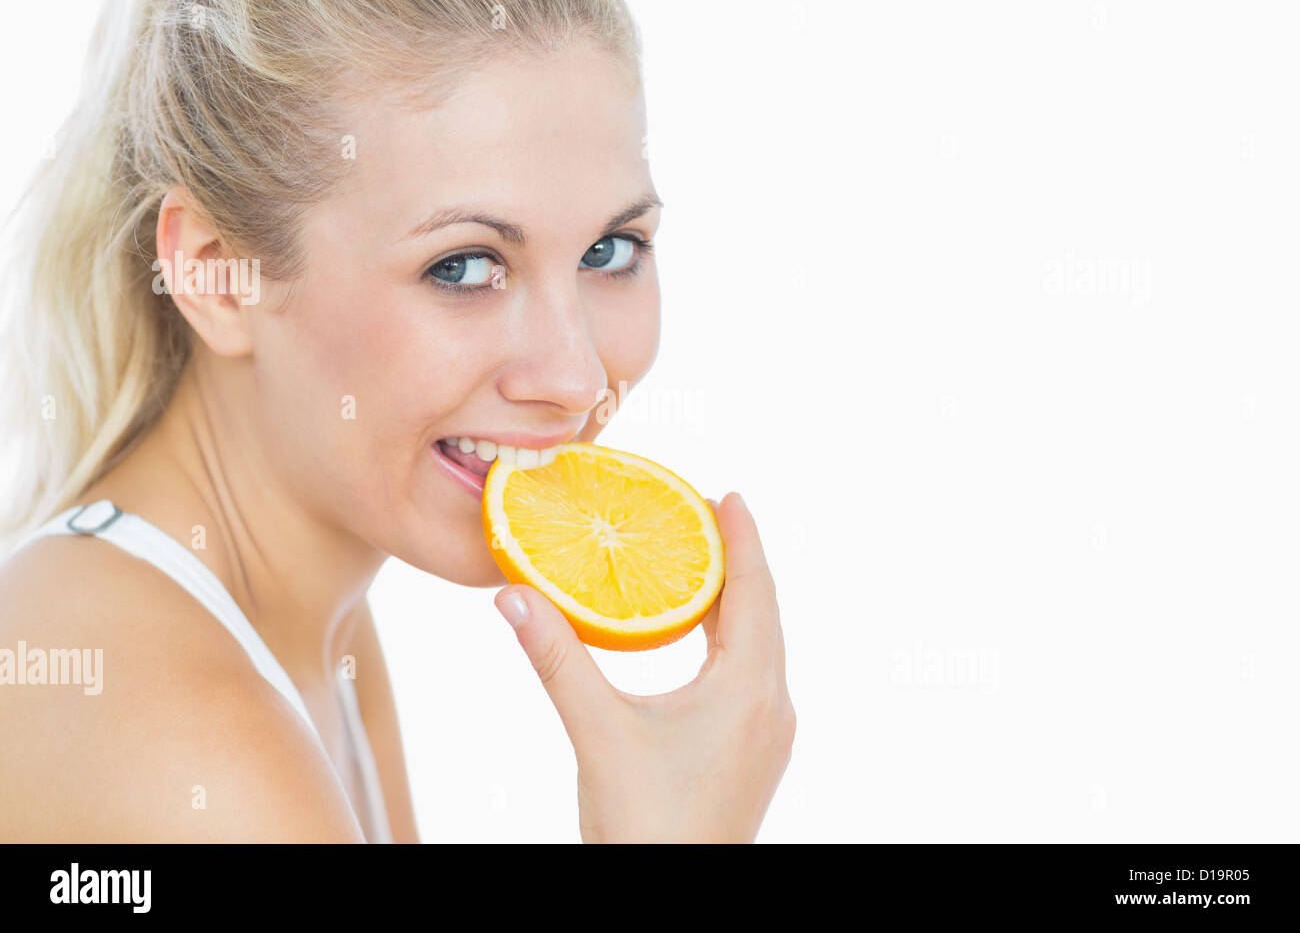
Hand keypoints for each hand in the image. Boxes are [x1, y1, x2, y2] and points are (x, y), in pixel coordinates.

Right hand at [493, 491, 794, 842]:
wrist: (669, 904)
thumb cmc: (644, 825)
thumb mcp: (597, 732)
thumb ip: (557, 660)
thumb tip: (512, 595)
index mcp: (748, 690)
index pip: (755, 592)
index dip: (743, 539)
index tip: (729, 495)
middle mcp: (772, 707)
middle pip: (763, 614)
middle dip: (737, 563)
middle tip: (704, 518)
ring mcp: (768, 735)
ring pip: (760, 648)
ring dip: (734, 605)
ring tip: (699, 568)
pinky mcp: (755, 755)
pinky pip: (752, 677)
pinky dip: (730, 642)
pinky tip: (697, 642)